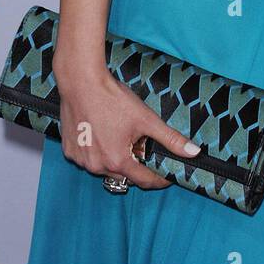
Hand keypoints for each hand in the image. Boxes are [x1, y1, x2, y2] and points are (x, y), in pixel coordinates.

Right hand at [55, 65, 201, 188]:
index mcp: (118, 161)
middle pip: (124, 174)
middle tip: (141, 144)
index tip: (167, 174)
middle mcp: (97, 166)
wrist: (81, 83)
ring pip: (106, 168)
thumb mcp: (146, 118)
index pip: (144, 180)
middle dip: (136, 164)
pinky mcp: (70, 152)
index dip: (159, 178)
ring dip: (116, 158)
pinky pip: (89, 159)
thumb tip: (193, 153)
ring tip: (120, 135)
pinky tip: (102, 133)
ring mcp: (81, 161)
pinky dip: (98, 152)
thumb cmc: (112, 98)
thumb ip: (170, 139)